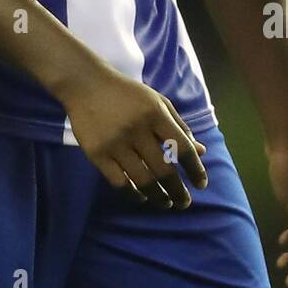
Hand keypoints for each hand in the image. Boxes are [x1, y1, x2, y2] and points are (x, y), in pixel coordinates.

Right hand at [60, 64, 207, 209]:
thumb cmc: (127, 93)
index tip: (201, 185)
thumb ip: (179, 126)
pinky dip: (133, 194)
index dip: (195, 169)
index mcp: (155, 113)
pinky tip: (142, 197)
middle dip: (178, 191)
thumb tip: (201, 152)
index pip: (182, 148)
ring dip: (159, 197)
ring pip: (143, 180)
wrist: (85, 84)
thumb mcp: (157, 102)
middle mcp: (137, 129)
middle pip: (164, 170)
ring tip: (166, 203)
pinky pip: (119, 183)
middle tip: (184, 203)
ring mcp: (116, 143)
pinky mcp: (97, 153)